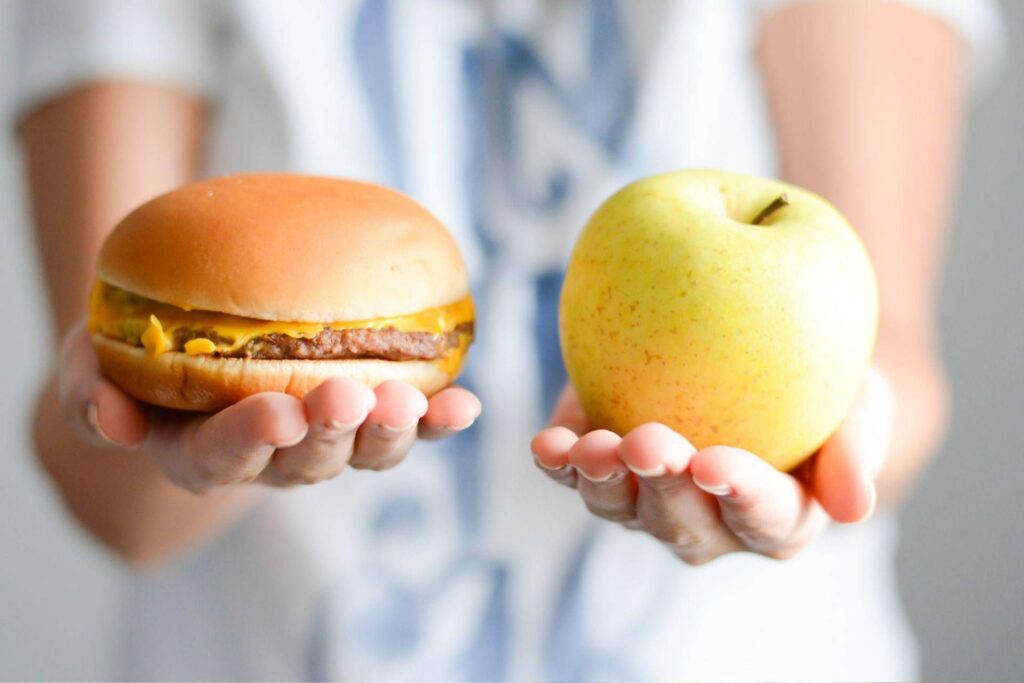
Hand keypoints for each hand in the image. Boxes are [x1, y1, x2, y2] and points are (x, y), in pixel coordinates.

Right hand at [60, 324, 480, 492]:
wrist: (194, 323)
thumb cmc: (138, 346)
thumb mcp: (94, 362)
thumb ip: (94, 395)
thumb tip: (111, 423)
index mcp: (200, 453)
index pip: (222, 458)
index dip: (250, 440)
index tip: (275, 413)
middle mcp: (270, 459)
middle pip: (305, 462)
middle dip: (330, 432)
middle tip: (347, 396)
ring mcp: (326, 441)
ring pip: (363, 453)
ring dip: (391, 431)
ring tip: (412, 401)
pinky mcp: (368, 414)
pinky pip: (409, 424)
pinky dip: (438, 420)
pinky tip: (465, 405)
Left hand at [530, 368, 893, 563]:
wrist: (756, 339)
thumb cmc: (821, 378)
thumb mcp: (861, 397)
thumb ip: (857, 446)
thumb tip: (854, 508)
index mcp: (779, 518)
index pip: (766, 520)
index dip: (741, 497)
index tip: (717, 465)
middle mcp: (709, 524)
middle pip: (683, 524)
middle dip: (662, 486)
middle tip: (649, 443)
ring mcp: (647, 500)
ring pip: (619, 509)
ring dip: (601, 482)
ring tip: (591, 446)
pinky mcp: (601, 466)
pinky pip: (573, 474)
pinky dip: (558, 462)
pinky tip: (547, 443)